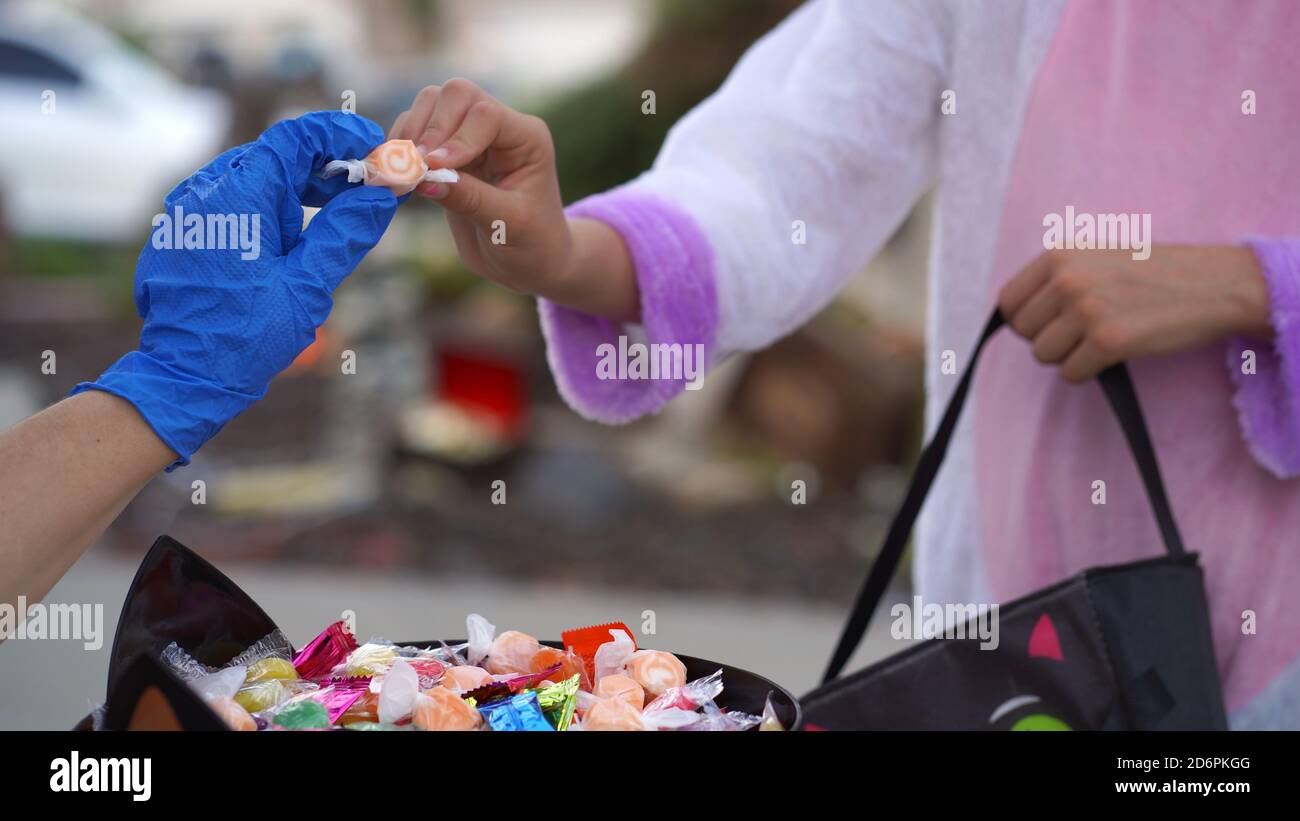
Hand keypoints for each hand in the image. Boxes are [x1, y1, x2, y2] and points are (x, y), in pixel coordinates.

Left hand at [72, 111, 398, 466]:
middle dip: (328, 167)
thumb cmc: (245, 337)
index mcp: (237, 196)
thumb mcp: (307, 286)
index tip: (377, 150)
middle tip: (370, 188)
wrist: (185, 378)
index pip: (295, 138)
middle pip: (278, 155)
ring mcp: (191, 210)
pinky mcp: (188, 231)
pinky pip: (237, 203)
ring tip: (340, 219)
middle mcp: (207, 191)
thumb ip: (345, 234)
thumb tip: (382, 196)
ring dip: (303, 190)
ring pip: (259, 179)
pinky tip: (299, 241)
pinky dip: (274, 209)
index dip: (341, 137)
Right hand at [389, 80, 637, 320]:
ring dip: (411, 133)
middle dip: (431, 128)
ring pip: (431, 104)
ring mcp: (471, 134)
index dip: (456, 138)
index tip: (432, 168)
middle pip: (457, 94)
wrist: (528, 262)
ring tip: (403, 173)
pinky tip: (398, 174)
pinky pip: (416, 129)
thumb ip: (470, 198)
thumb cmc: (531, 244)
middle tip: (414, 167)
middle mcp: (500, 127)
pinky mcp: (447, 150)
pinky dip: (401, 146)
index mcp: (527, 138)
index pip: (486, 115)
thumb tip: (426, 177)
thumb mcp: (507, 226)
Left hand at [997, 245, 1272, 381]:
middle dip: (1047, 339)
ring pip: (1044, 355)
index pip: (1008, 302)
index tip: (1049, 324)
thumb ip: (1055, 279)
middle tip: (1082, 333)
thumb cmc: (1154, 274)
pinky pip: (1071, 374)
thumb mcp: (1095, 258)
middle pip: (1023, 332)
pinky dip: (1088, 372)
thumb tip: (1013, 317)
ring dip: (1068, 356)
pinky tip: (1113, 355)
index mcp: (1059, 255)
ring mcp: (1087, 310)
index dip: (1025, 320)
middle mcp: (1068, 279)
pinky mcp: (1109, 341)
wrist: (1215, 284)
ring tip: (1100, 340)